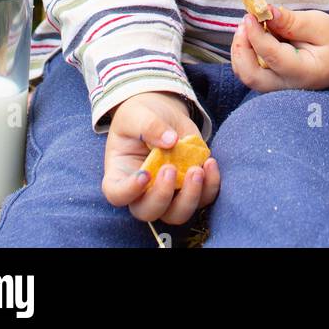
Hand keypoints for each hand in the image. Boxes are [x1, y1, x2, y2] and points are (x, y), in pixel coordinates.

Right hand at [101, 91, 219, 226]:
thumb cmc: (140, 117)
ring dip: (190, 197)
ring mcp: (168, 193)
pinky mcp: (189, 186)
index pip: (118, 194)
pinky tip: (210, 163)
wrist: (161, 114)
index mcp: (120, 175)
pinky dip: (210, 186)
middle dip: (162, 196)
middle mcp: (142, 192)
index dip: (130, 191)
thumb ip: (150, 126)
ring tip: (198, 169)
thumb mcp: (138, 115)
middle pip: (149, 211)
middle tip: (171, 169)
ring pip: (178, 213)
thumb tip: (171, 141)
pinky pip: (203, 198)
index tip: (144, 174)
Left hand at [230, 4, 328, 91]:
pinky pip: (251, 72)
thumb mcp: (318, 24)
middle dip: (241, 49)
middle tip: (244, 23)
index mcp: (306, 73)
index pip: (273, 57)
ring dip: (241, 51)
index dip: (257, 35)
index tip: (250, 14)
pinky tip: (253, 34)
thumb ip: (291, 21)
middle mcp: (290, 86)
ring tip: (247, 26)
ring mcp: (280, 88)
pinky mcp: (273, 82)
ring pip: (248, 76)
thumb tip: (265, 11)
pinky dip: (246, 53)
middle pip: (252, 77)